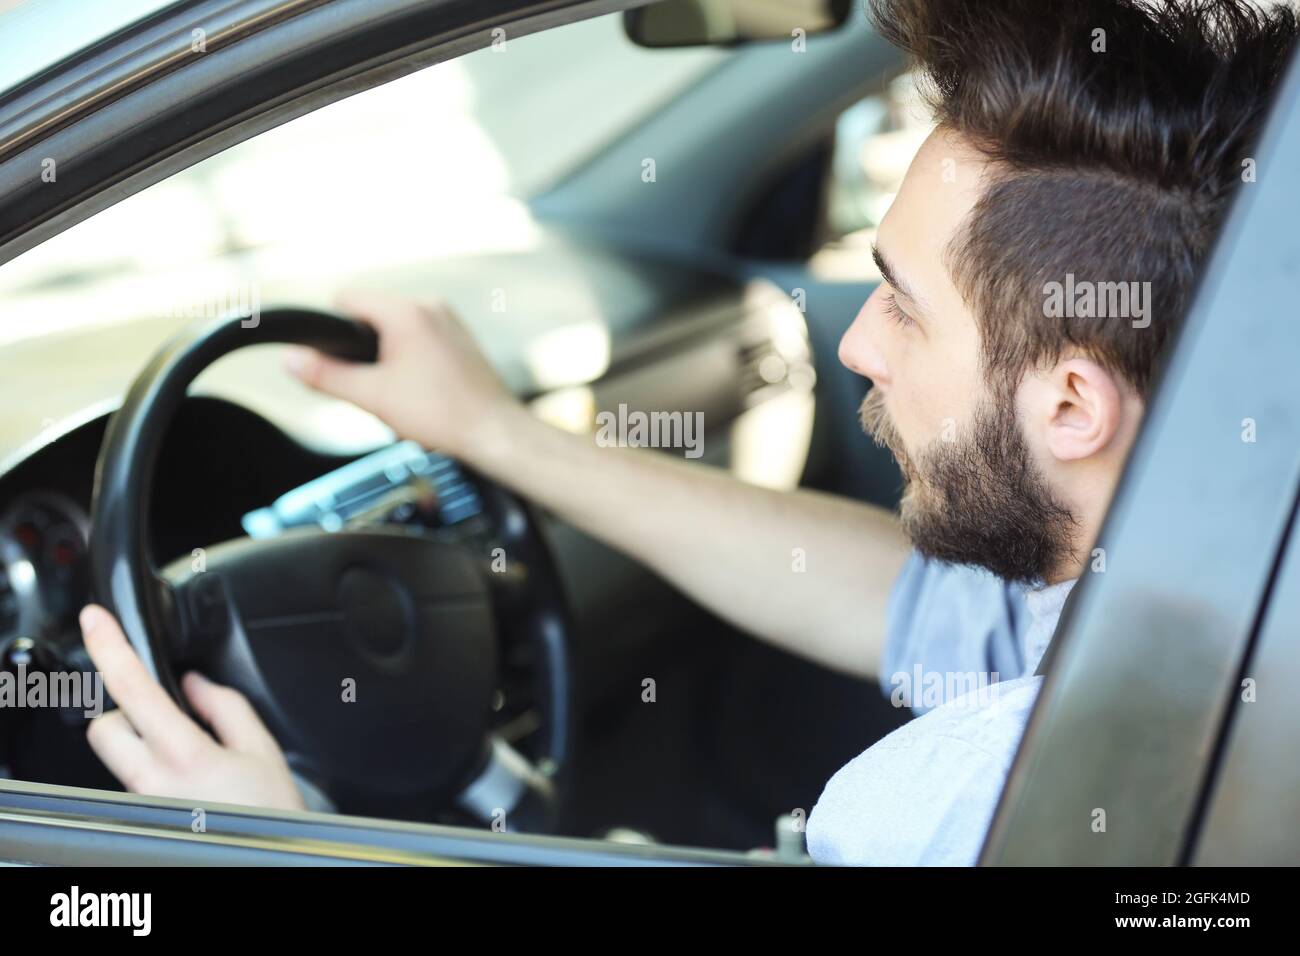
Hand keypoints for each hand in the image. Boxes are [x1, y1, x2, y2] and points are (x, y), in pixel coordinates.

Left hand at [80, 604, 305, 811]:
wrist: (265, 865)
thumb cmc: (270, 818)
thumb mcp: (263, 751)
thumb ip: (225, 708)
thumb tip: (195, 684)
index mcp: (184, 755)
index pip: (132, 688)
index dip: (109, 647)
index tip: (96, 619)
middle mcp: (151, 783)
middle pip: (104, 727)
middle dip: (127, 711)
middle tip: (167, 715)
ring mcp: (141, 804)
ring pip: (116, 757)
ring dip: (142, 744)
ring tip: (191, 759)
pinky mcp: (141, 818)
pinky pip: (133, 780)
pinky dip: (155, 770)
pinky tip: (192, 784)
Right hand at [285, 289, 522, 463]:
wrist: (496, 434)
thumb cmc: (443, 415)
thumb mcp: (372, 397)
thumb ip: (326, 376)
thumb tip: (290, 359)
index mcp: (407, 311)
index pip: (347, 298)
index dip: (332, 330)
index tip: (334, 360)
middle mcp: (431, 307)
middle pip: (372, 316)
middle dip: (363, 351)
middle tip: (373, 388)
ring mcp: (450, 322)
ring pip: (397, 331)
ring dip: (387, 360)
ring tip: (400, 396)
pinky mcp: (461, 341)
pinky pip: (421, 342)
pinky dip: (411, 364)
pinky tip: (421, 395)